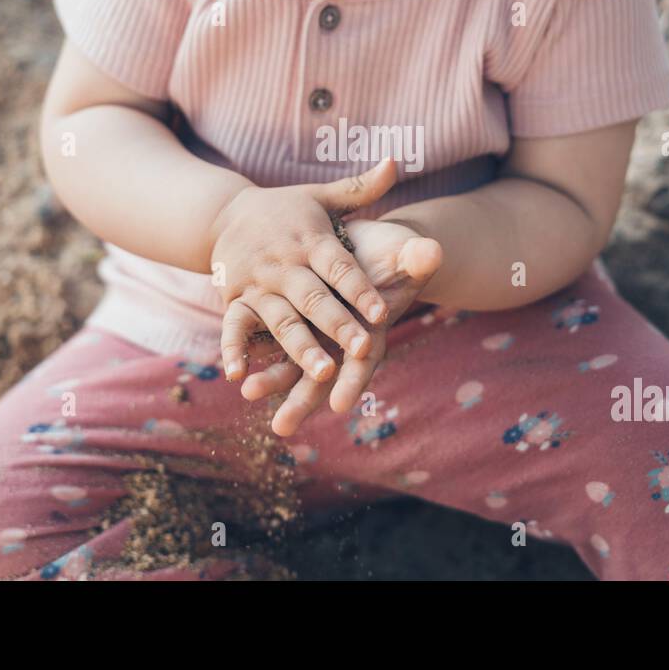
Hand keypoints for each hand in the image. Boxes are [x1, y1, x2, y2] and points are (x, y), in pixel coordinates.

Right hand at [211, 157, 397, 385]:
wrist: (223, 213)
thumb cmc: (287, 210)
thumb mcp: (322, 196)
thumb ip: (361, 188)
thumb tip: (395, 162)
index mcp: (312, 240)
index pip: (340, 266)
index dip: (360, 289)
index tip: (382, 311)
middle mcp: (285, 264)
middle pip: (314, 298)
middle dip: (338, 324)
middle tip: (363, 349)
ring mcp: (257, 284)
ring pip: (281, 320)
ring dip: (299, 347)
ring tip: (322, 374)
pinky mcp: (233, 299)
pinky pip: (232, 327)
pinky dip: (231, 350)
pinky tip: (236, 376)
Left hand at [239, 216, 442, 436]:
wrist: (367, 243)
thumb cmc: (393, 253)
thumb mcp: (406, 252)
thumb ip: (417, 258)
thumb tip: (433, 251)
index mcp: (370, 330)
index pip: (362, 362)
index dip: (351, 381)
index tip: (339, 405)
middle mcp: (340, 339)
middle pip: (321, 375)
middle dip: (301, 399)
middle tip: (281, 426)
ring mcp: (316, 330)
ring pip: (291, 361)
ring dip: (271, 378)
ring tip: (247, 390)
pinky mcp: (294, 313)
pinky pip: (270, 337)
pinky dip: (252, 350)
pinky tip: (234, 365)